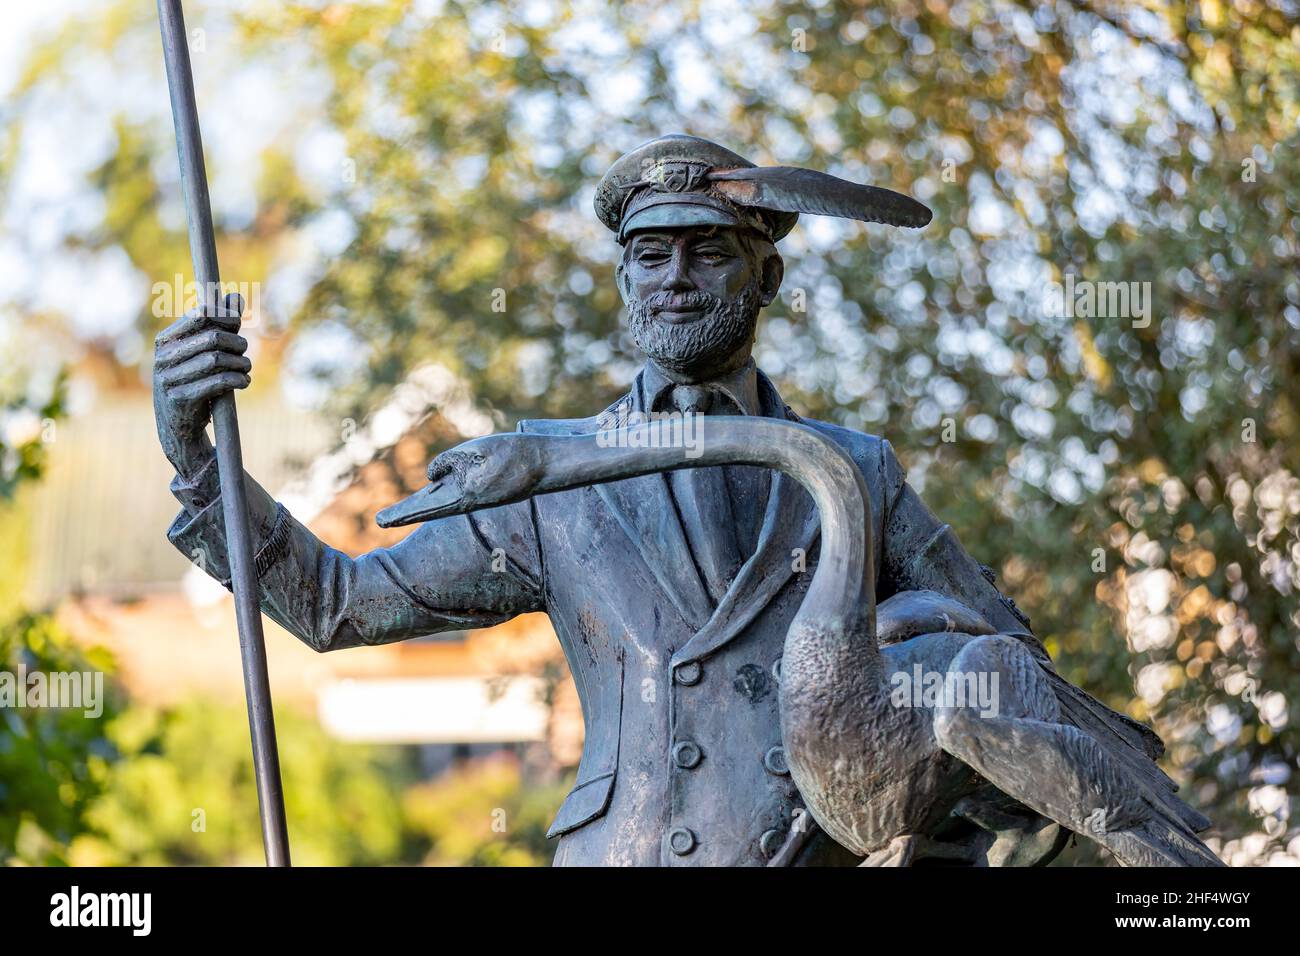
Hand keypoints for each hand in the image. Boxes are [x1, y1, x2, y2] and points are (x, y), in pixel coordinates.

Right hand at [152, 292, 250, 476]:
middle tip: (245, 352)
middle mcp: (163, 358)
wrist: (178, 426)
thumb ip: (219, 325)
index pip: (201, 315)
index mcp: (165, 341)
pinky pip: (218, 382)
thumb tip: (235, 296)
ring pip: (217, 360)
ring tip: (246, 369)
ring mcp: (169, 379)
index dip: (225, 316)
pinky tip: (244, 382)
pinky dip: (238, 380)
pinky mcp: (181, 399)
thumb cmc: (193, 382)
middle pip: (213, 338)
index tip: (237, 324)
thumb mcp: (202, 353)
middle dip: (236, 343)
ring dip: (240, 363)